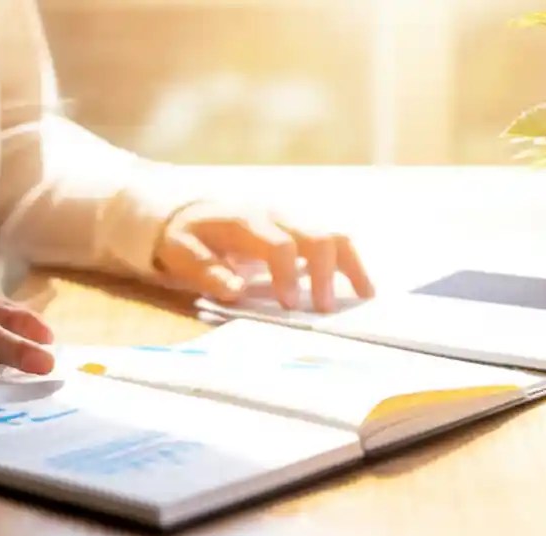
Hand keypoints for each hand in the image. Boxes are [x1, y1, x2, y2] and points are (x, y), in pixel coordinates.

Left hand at [153, 201, 374, 311]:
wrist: (188, 215)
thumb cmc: (185, 238)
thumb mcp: (182, 254)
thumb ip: (207, 271)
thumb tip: (236, 290)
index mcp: (245, 221)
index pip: (279, 244)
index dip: (288, 274)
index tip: (290, 305)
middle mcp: (275, 217)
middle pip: (315, 235)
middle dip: (324, 272)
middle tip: (323, 310)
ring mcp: (291, 222)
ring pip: (332, 235)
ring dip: (349, 265)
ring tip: (364, 296)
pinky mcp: (299, 232)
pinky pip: (333, 242)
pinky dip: (349, 263)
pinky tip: (361, 288)